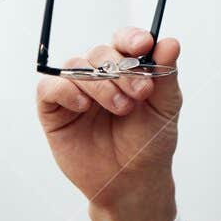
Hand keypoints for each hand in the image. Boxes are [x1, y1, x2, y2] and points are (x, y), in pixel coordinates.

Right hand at [35, 27, 181, 220]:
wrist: (132, 182)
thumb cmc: (149, 145)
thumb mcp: (165, 109)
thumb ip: (166, 75)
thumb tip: (170, 42)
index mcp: (125, 71)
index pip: (123, 41)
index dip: (131, 38)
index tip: (144, 45)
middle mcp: (99, 77)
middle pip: (100, 52)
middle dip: (121, 69)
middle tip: (140, 92)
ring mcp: (75, 92)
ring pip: (76, 66)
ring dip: (100, 83)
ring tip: (121, 108)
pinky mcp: (54, 111)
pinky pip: (49, 87)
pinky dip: (66, 91)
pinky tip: (84, 106)